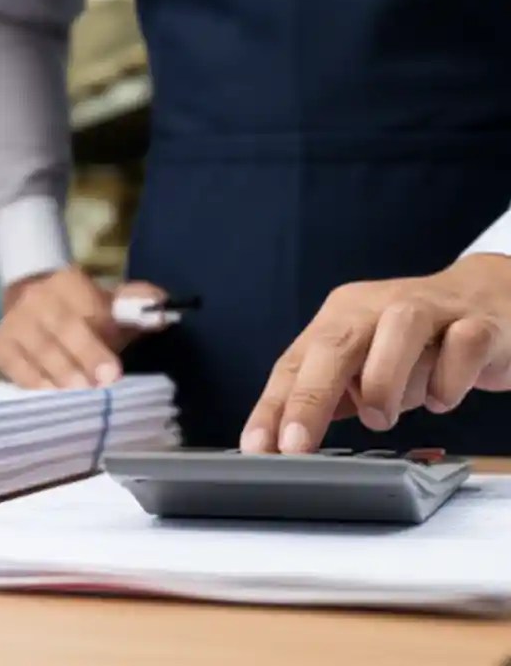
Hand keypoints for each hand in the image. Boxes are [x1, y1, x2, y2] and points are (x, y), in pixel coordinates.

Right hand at [0, 267, 168, 388]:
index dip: (98, 340)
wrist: (31, 303)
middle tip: (97, 386)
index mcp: (68, 283)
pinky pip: (16, 367)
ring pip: (38, 350)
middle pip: (61, 330)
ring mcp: (14, 323)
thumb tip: (163, 310)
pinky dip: (33, 382)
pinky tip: (49, 396)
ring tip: (75, 395)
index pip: (85, 310)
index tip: (113, 371)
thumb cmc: (81, 312)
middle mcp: (36, 299)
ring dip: (58, 374)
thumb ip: (137, 304)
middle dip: (81, 358)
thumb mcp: (110, 303)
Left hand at [241, 254, 510, 453]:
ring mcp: (432, 309)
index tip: (256, 448)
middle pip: (335, 343)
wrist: (493, 296)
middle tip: (296, 445)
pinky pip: (463, 343)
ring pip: (399, 329)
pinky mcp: (479, 323)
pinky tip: (441, 400)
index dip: (272, 406)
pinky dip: (449, 378)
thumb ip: (332, 397)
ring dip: (382, 382)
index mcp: (342, 316)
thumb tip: (286, 442)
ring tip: (380, 419)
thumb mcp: (365, 367)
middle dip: (309, 397)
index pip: (295, 362)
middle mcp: (378, 306)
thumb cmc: (417, 343)